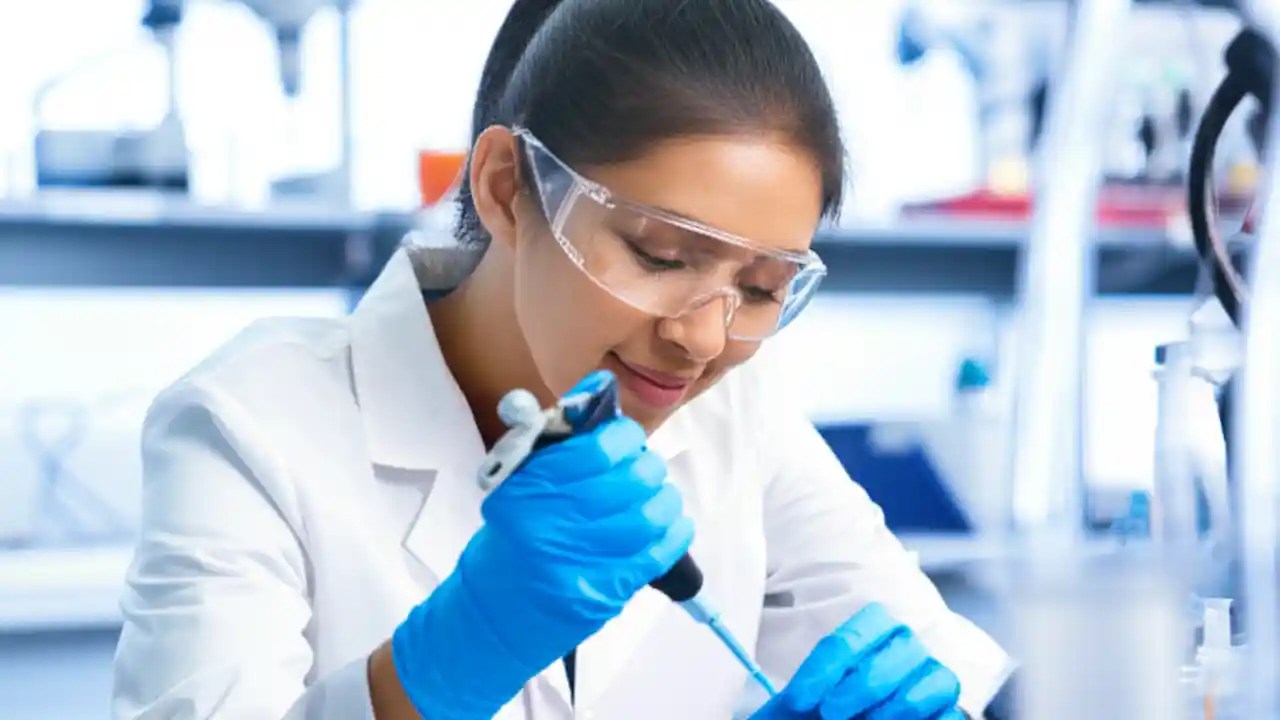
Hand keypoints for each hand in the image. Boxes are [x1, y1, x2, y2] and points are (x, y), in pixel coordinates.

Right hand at [390, 371, 693, 717]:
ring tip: (654, 495)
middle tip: (641, 468)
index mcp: (529, 491)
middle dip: (646, 467)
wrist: (498, 610)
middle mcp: (554, 525)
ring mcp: (582, 562)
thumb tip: (600, 384)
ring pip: (652, 514)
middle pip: (632, 480)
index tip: (624, 438)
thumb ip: (558, 436)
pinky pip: (660, 552)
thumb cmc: (513, 538)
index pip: (597, 449)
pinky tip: (667, 523)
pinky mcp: (607, 592)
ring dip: (662, 498)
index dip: (622, 436)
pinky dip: (673, 531)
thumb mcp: (518, 483)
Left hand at [753, 603, 963, 719]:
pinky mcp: (952, 713)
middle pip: (904, 645)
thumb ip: (801, 694)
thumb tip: (798, 698)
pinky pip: (954, 715)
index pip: (860, 629)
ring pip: (938, 679)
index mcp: (871, 633)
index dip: (828, 664)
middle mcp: (908, 649)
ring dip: (898, 704)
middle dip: (864, 682)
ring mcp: (935, 681)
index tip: (799, 699)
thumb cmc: (816, 716)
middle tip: (831, 713)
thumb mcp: (801, 702)